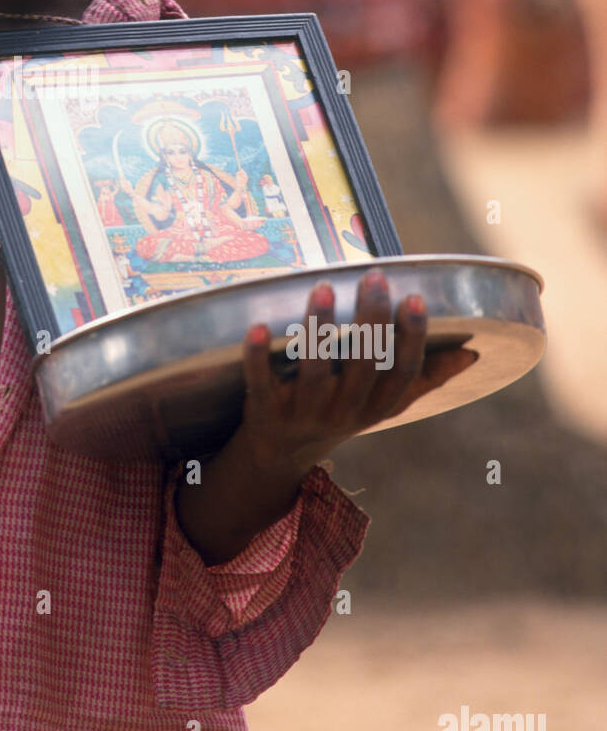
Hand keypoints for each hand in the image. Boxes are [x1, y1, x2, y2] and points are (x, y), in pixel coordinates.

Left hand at [238, 268, 478, 475]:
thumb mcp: (382, 404)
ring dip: (320, 328)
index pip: (403, 374)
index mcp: (375, 407)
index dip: (412, 339)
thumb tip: (471, 353)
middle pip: (363, 367)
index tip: (415, 298)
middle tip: (375, 277)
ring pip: (314, 371)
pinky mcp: (265, 410)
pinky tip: (258, 325)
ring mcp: (304, 413)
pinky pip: (261, 382)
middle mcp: (343, 412)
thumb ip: (423, 378)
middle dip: (371, 321)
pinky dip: (258, 355)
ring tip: (325, 287)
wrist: (280, 454)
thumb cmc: (339, 412)